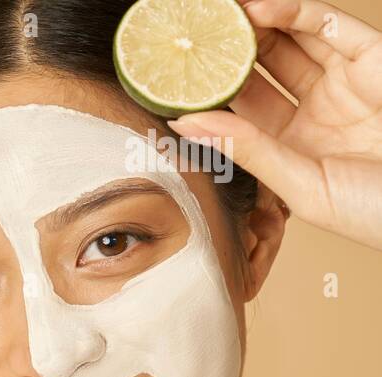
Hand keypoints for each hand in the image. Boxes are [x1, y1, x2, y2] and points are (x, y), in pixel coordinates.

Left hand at [167, 0, 381, 250]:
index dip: (202, 89)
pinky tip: (253, 10)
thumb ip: (249, 151)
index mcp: (290, 145)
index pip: (236, 108)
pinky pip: (325, 24)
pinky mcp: (369, 57)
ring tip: (206, 11)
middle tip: (179, 31)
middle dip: (218, 48)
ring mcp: (340, 80)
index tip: (162, 75)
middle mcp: (313, 108)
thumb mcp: (303, 186)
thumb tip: (187, 123)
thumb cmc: (378, 212)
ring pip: (285, 38)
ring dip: (246, 23)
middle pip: (254, 67)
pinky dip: (289, 11)